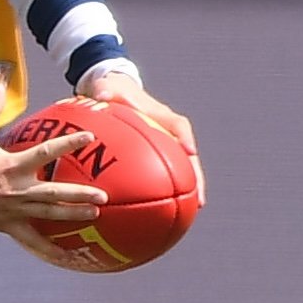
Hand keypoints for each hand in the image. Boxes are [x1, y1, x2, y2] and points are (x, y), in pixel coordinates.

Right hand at [0, 92, 107, 267]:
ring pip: (49, 215)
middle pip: (55, 193)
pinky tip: (66, 256)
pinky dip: (49, 250)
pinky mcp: (8, 226)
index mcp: (12, 165)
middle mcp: (18, 189)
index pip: (46, 152)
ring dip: (73, 215)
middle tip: (104, 195)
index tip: (89, 138)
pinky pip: (32, 240)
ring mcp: (14, 210)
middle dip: (81, 194)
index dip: (69, 144)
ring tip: (95, 214)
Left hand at [88, 72, 206, 205]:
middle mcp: (167, 131)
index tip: (190, 152)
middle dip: (195, 178)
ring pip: (181, 170)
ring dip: (186, 191)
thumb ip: (107, 91)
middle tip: (199, 199)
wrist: (112, 90)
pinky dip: (161, 193)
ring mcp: (164, 144)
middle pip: (188, 156)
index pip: (178, 125)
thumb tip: (104, 95)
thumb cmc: (112, 90)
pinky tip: (155, 213)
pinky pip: (161, 175)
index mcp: (160, 115)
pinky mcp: (153, 155)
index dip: (185, 138)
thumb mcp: (107, 88)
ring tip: (189, 214)